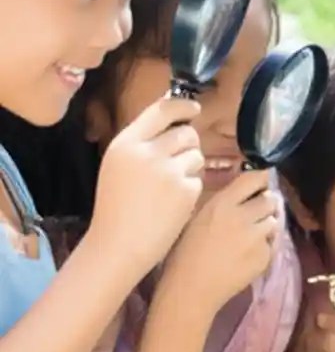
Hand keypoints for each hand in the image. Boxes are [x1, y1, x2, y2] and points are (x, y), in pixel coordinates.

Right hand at [87, 98, 204, 276]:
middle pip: (186, 133)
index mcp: (126, 143)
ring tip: (170, 187)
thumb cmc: (118, 208)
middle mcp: (147, 152)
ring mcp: (168, 170)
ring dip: (191, 167)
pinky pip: (199, 178)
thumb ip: (142, 142)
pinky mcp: (185, 189)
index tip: (194, 109)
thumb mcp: (119, 165)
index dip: (182, 106)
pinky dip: (191, 189)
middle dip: (189, 145)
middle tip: (177, 164)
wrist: (118, 245)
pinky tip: (173, 204)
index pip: (162, 109)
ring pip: (197, 154)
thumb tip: (175, 119)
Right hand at [165, 171, 278, 310]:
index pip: (254, 178)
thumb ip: (224, 205)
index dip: (262, 179)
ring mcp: (256, 238)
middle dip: (266, 205)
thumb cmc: (184, 253)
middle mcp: (242, 217)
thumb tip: (245, 195)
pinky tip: (247, 256)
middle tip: (255, 215)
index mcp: (222, 204)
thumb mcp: (197, 218)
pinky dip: (264, 247)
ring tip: (249, 237)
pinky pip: (272, 245)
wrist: (191, 289)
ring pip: (274, 222)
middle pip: (270, 200)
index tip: (263, 183)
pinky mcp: (264, 257)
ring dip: (266, 226)